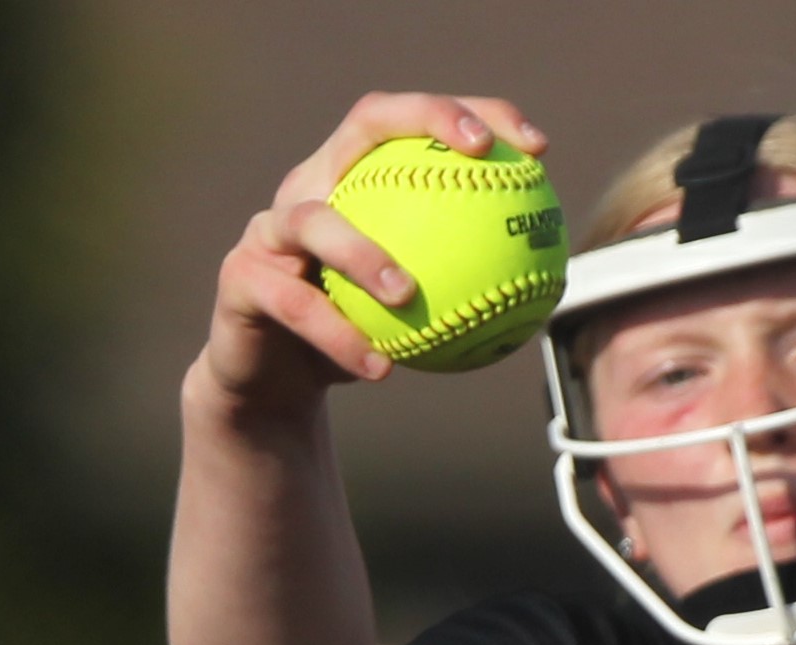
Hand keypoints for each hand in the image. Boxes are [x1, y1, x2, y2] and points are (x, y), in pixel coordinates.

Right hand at [192, 92, 549, 414]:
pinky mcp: (240, 280)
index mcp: (357, 178)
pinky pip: (294, 306)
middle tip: (476, 154)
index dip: (472, 113)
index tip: (535, 146)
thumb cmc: (361, 331)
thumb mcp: (421, 311)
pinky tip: (380, 367)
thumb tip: (555, 283)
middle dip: (423, 120)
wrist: (277, 380)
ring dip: (364, 255)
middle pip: (365, 125)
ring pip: (314, 220)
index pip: (416, 122)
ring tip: (407, 294)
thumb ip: (471, 285)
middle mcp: (311, 185)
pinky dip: (339, 338)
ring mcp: (269, 228)